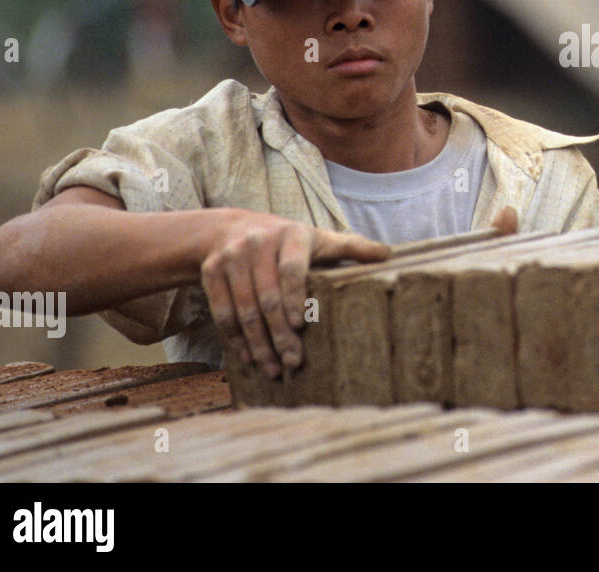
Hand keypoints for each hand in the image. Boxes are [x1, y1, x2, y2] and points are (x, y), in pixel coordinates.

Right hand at [200, 212, 389, 377]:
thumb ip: (351, 247)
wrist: (232, 230)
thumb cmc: (289, 242)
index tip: (300, 324)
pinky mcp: (211, 270)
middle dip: (280, 334)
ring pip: (243, 309)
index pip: (293, 268)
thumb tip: (388, 254)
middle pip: (267, 297)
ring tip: (273, 368)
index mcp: (292, 235)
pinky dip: (235, 338)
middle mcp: (259, 242)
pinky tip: (249, 356)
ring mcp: (232, 257)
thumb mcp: (319, 239)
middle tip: (294, 361)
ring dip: (257, 343)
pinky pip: (222, 311)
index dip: (295, 297)